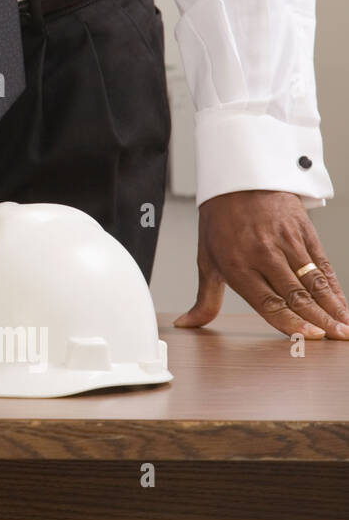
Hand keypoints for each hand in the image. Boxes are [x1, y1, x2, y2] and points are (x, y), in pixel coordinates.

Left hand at [177, 189, 348, 338]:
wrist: (236, 181)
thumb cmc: (219, 224)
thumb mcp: (207, 261)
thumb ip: (205, 299)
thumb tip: (187, 324)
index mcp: (236, 265)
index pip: (267, 301)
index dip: (290, 321)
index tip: (310, 336)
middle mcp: (262, 254)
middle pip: (295, 294)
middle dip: (320, 319)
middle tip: (337, 338)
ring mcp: (285, 242)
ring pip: (313, 281)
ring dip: (333, 306)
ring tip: (345, 328)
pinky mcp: (302, 231)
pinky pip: (322, 264)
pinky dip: (334, 286)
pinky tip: (341, 303)